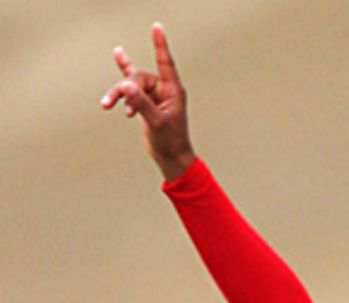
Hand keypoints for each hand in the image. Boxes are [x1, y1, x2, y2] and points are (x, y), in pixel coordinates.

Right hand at [100, 22, 194, 182]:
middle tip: (116, 105)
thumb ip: (141, 104)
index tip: (157, 27)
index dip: (160, 44)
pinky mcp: (145, 102)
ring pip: (131, 84)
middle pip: (139, 77)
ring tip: (105, 104)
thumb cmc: (171, 142)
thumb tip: (125, 86)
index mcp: (173, 90)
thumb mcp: (156, 123)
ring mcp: (153, 94)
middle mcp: (164, 89)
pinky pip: (130, 87)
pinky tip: (115, 71)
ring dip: (118, 94)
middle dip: (125, 89)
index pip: (165, 62)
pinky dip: (121, 91)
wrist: (171, 158)